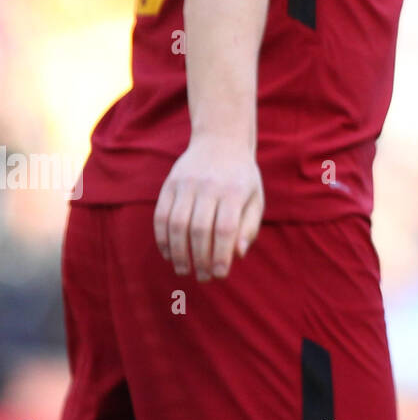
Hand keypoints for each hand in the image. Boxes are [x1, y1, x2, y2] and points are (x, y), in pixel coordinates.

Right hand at [154, 135, 263, 281]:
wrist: (220, 142)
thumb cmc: (241, 179)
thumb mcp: (255, 198)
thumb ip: (249, 227)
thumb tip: (237, 254)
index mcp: (234, 191)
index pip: (225, 229)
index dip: (221, 255)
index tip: (220, 275)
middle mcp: (209, 186)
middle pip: (199, 229)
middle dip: (199, 259)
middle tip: (202, 277)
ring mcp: (186, 184)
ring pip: (177, 224)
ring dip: (178, 253)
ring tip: (184, 270)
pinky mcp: (170, 184)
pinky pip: (161, 216)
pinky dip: (163, 239)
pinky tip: (169, 254)